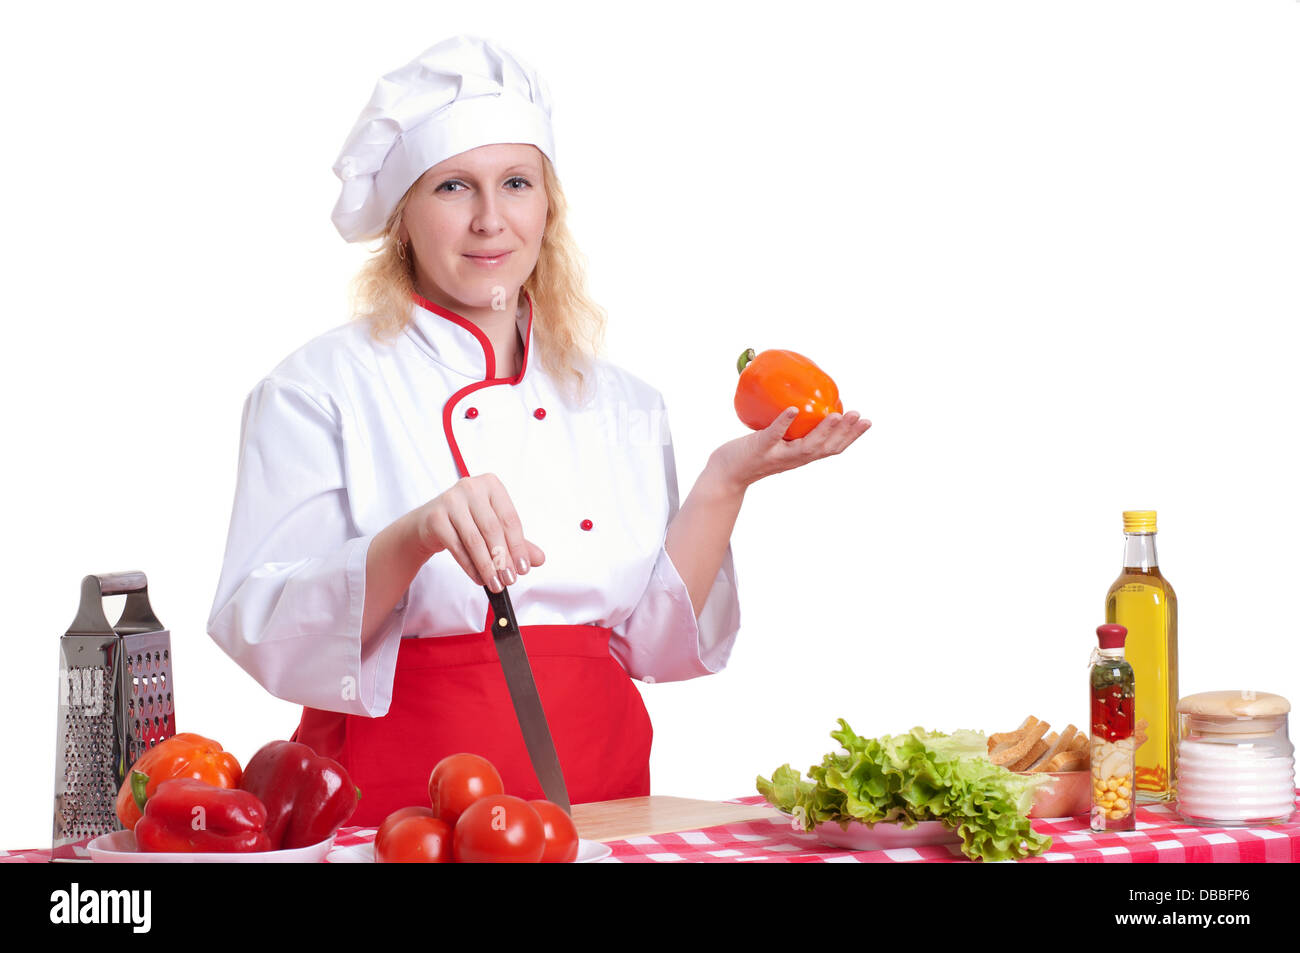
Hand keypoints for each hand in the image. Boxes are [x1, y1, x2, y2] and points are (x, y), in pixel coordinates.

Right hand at [412, 474, 545, 591]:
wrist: (429, 522)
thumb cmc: (467, 521)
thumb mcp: (494, 527)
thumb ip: (517, 542)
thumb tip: (539, 559)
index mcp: (491, 484)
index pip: (509, 518)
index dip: (518, 546)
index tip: (524, 569)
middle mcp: (471, 487)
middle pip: (492, 529)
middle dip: (503, 559)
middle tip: (510, 580)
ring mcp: (450, 500)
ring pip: (474, 540)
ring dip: (487, 566)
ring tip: (495, 583)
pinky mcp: (435, 517)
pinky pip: (456, 547)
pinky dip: (469, 566)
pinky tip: (479, 578)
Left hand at [710, 407, 871, 491]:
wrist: (726, 474)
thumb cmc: (751, 454)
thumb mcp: (778, 442)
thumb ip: (791, 429)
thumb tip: (801, 401)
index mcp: (801, 456)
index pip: (833, 449)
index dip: (852, 437)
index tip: (867, 422)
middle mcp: (794, 459)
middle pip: (826, 449)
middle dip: (845, 433)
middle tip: (859, 416)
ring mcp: (778, 455)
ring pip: (806, 446)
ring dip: (823, 430)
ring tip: (836, 414)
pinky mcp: (760, 448)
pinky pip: (774, 434)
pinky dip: (784, 422)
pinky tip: (794, 410)